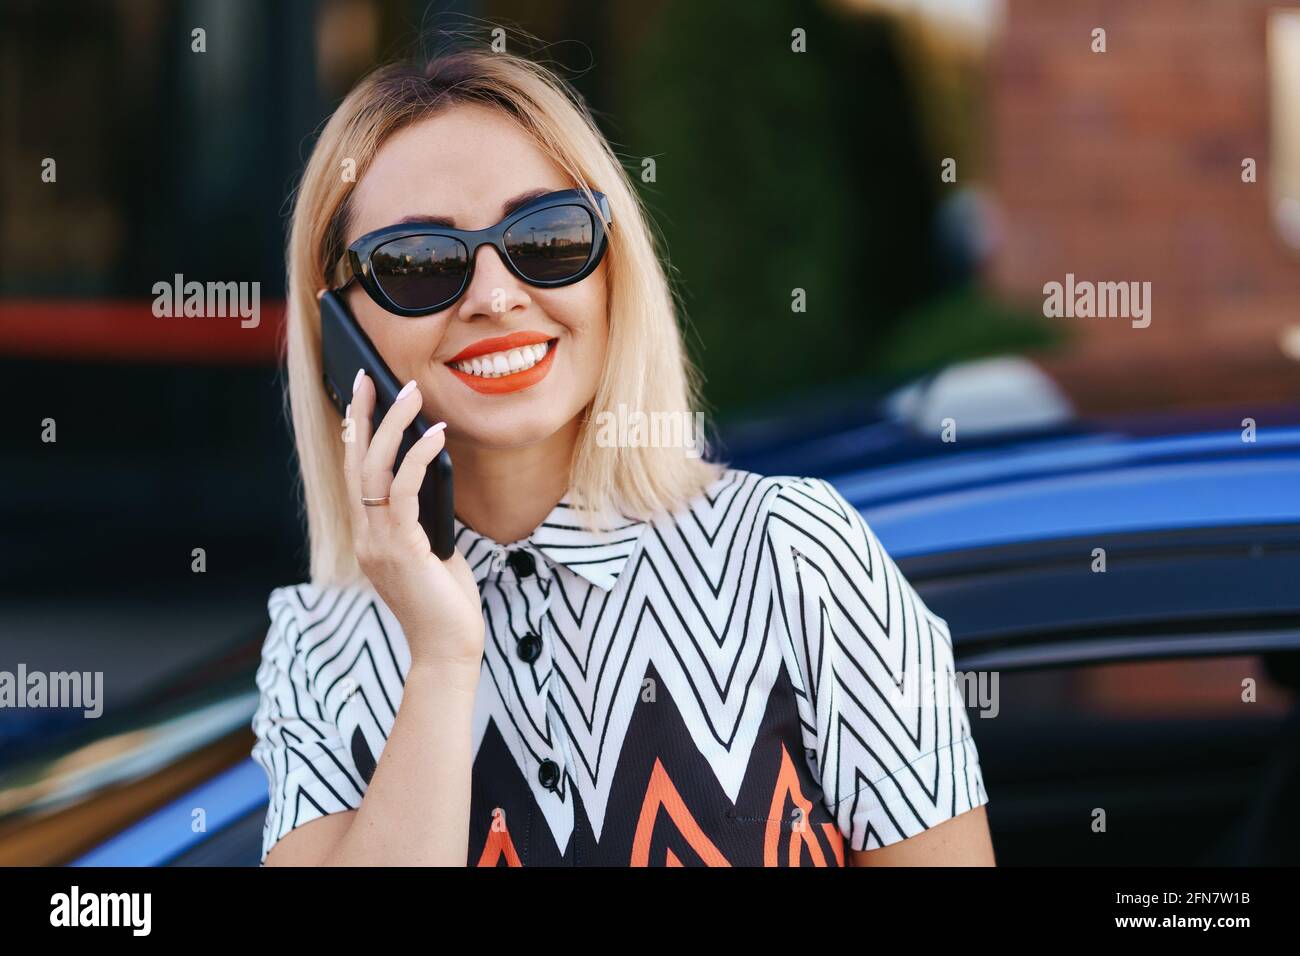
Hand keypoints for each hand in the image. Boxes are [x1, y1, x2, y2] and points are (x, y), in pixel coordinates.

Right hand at [343, 371, 484, 672]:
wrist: (449, 650)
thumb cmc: (446, 604)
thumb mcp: (432, 553)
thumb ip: (422, 522)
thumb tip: (430, 483)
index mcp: (369, 539)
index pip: (356, 478)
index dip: (356, 437)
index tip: (360, 402)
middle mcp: (366, 538)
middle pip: (357, 465)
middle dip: (362, 417)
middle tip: (368, 377)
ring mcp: (379, 543)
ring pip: (376, 471)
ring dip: (393, 427)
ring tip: (409, 393)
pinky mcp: (402, 548)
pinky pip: (405, 491)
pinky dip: (420, 458)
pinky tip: (436, 435)